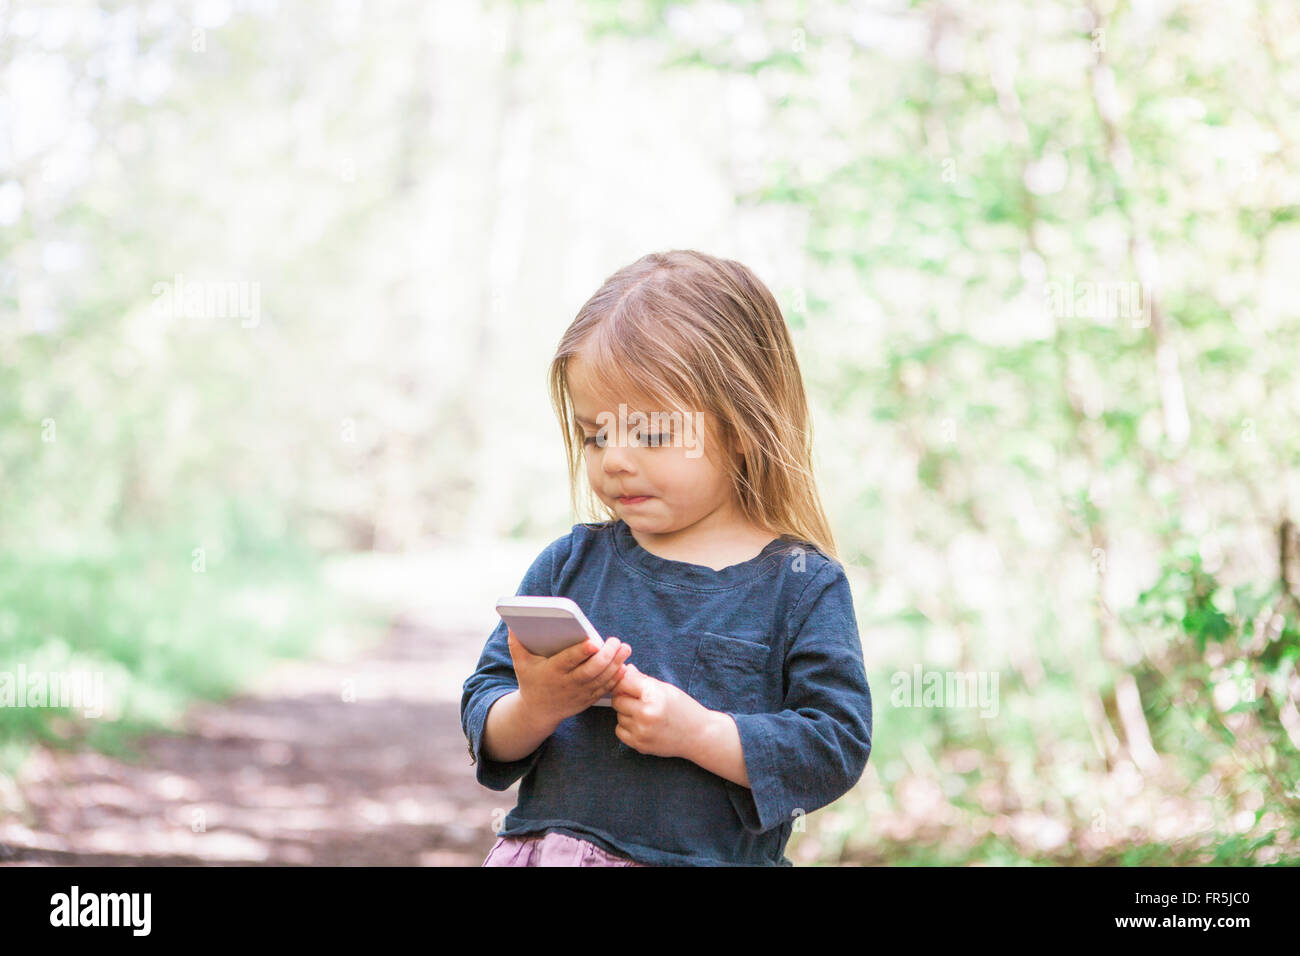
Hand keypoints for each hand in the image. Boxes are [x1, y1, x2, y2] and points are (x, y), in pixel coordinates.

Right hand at [508, 627, 631, 729]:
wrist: (537, 711)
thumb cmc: (530, 681)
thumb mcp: (521, 663)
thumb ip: (516, 643)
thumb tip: (512, 623)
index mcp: (552, 672)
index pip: (568, 661)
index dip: (581, 652)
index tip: (593, 642)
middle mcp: (567, 684)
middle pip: (591, 671)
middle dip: (607, 656)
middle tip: (615, 641)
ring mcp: (580, 694)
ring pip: (602, 679)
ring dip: (616, 664)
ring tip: (624, 648)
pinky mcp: (588, 699)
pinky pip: (605, 689)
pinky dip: (616, 678)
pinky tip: (624, 666)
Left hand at [610, 663, 710, 759]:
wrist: (699, 735)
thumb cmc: (684, 709)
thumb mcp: (666, 689)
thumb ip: (642, 679)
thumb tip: (624, 670)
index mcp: (654, 695)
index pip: (624, 682)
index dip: (626, 681)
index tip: (630, 684)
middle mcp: (646, 714)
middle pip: (617, 700)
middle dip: (625, 698)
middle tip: (639, 700)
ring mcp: (641, 731)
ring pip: (618, 716)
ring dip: (627, 713)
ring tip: (645, 713)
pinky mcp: (639, 745)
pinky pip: (620, 731)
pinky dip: (627, 727)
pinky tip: (642, 725)